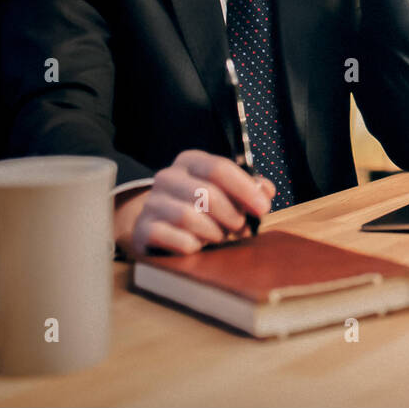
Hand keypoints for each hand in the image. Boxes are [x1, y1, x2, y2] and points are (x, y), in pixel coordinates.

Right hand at [119, 150, 275, 256]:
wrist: (158, 224)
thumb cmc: (201, 207)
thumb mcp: (225, 191)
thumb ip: (250, 189)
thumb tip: (266, 190)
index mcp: (190, 161)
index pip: (219, 168)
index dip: (245, 189)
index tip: (263, 208)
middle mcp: (167, 177)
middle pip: (207, 193)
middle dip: (231, 215)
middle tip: (240, 228)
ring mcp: (152, 203)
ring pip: (189, 217)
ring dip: (213, 232)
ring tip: (219, 236)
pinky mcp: (143, 230)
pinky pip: (175, 239)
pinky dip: (193, 246)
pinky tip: (198, 246)